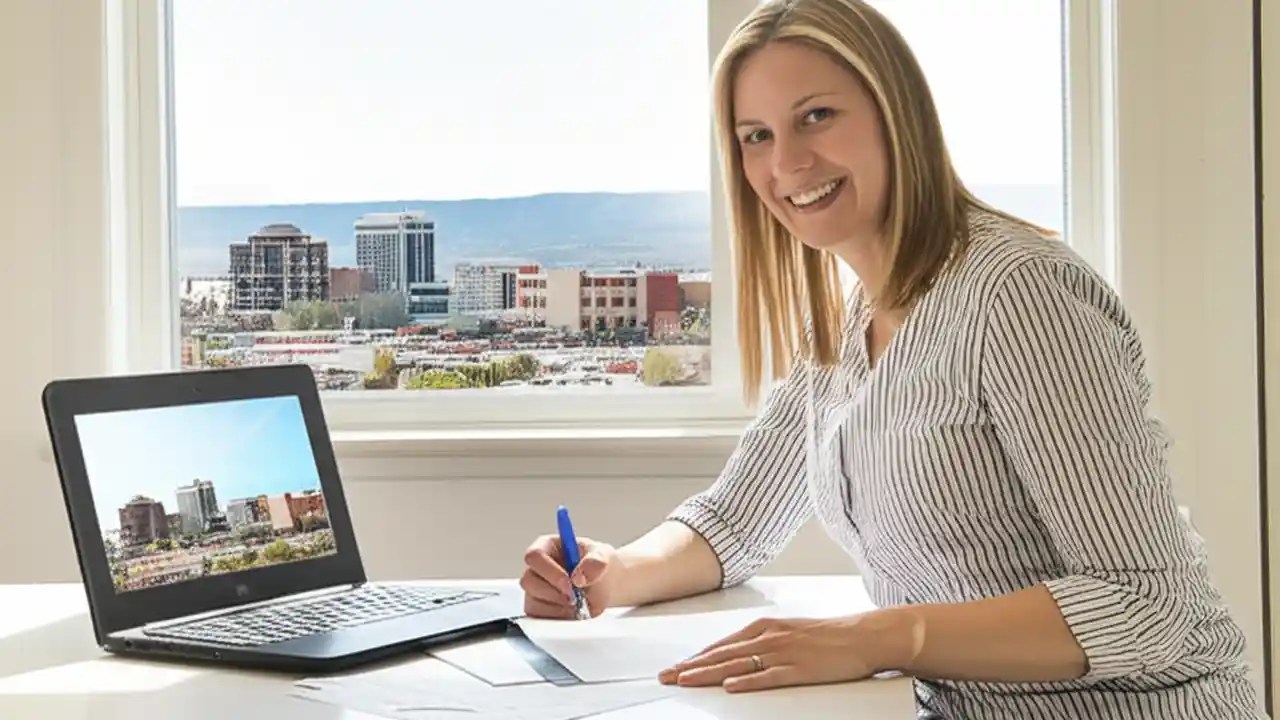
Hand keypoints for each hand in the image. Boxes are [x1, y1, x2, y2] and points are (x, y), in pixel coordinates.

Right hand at [520, 534, 618, 619]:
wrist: (606, 585)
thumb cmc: (599, 564)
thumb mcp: (603, 555)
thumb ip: (595, 562)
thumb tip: (579, 577)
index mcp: (547, 546)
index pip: (534, 555)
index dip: (549, 570)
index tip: (570, 582)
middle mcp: (536, 568)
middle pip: (528, 581)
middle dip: (554, 593)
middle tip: (575, 598)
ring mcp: (535, 590)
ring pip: (533, 602)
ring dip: (557, 607)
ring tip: (578, 605)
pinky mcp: (538, 609)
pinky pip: (539, 618)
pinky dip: (557, 618)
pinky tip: (573, 613)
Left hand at [658, 612, 912, 692]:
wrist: (864, 635)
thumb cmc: (829, 637)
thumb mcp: (790, 633)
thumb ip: (764, 643)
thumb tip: (738, 657)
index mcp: (765, 628)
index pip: (722, 645)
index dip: (696, 657)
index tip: (675, 667)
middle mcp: (770, 637)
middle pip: (722, 654)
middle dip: (691, 666)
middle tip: (667, 676)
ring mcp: (784, 652)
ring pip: (738, 664)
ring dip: (709, 673)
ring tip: (685, 681)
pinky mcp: (801, 668)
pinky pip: (770, 676)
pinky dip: (749, 681)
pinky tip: (731, 687)